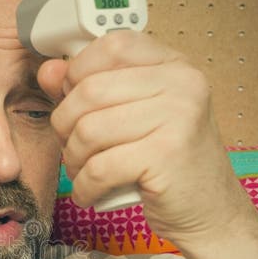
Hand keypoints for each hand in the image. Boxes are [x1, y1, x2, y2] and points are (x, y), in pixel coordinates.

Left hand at [38, 31, 249, 249]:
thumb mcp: (133, 117)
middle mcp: (182, 84)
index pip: (112, 45)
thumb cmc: (168, 164)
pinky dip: (85, 186)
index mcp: (174, 66)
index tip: (73, 99)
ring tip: (83, 172)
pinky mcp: (166, 156)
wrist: (210, 212)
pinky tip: (90, 193)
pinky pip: (100, 167)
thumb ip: (90, 88)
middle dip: (66, 125)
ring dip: (73, 159)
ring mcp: (178, 118)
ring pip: (89, 130)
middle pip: (90, 90)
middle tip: (72, 147)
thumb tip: (48, 70)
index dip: (79, 71)